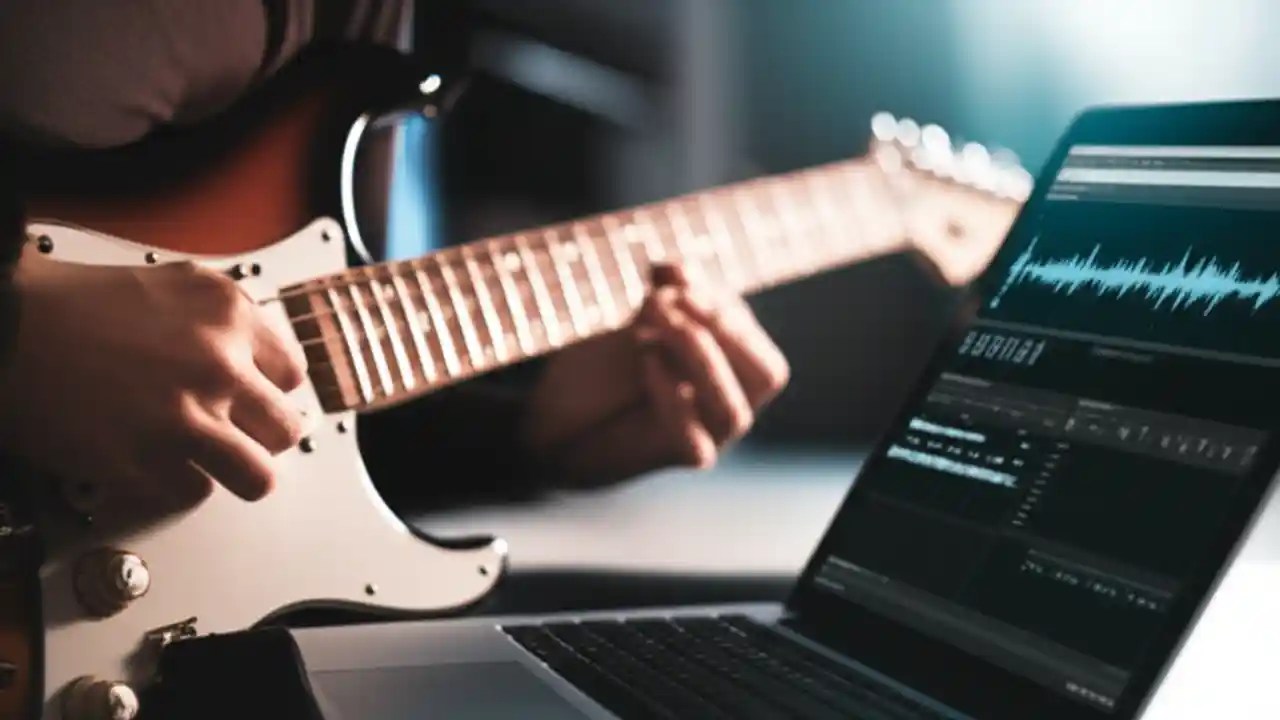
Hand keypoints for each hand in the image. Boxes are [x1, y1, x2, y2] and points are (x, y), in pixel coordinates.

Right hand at [0, 251, 307, 511]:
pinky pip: (193, 492)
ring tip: (215, 463)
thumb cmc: (71, 301)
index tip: (255, 397)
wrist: (4, 326)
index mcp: (229, 315)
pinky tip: (157, 462)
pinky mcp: (144, 464)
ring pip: (257, 476)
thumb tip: (258, 356)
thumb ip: (224, 319)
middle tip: (238, 433)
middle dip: (261, 434)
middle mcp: (217, 366)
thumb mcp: (172, 283)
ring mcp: (184, 419)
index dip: (270, 389)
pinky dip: (177, 483)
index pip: (293, 375)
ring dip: (237, 472)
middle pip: (285, 429)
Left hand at [521, 262, 788, 485]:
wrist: (554, 417)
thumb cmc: (602, 368)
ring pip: (734, 411)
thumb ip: (664, 295)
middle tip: (674, 302)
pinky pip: (693, 441)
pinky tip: (645, 362)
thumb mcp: (635, 320)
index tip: (670, 276)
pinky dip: (672, 397)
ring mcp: (707, 435)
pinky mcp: (677, 458)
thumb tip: (675, 271)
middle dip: (725, 330)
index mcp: (726, 362)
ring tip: (650, 330)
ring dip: (698, 359)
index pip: (749, 332)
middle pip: (767, 374)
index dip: (718, 300)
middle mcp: (727, 400)